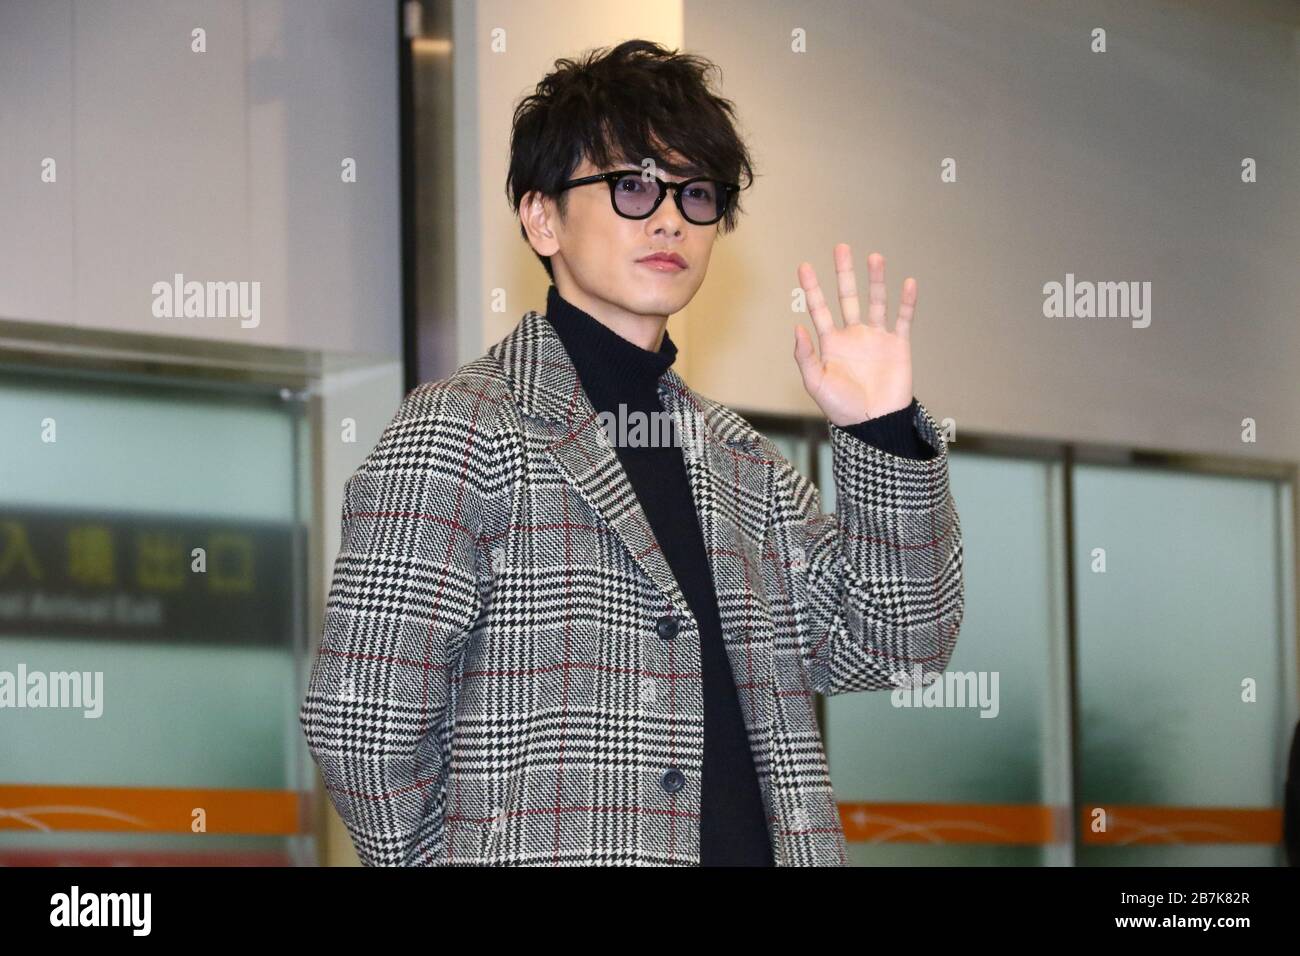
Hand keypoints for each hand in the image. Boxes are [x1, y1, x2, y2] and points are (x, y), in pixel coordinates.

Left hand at [793, 244, 916, 426]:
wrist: (874, 424)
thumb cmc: (842, 408)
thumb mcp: (817, 383)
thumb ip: (806, 356)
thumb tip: (797, 327)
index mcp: (831, 343)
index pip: (820, 309)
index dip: (812, 288)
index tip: (805, 266)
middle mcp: (854, 335)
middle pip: (848, 297)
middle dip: (844, 273)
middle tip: (840, 248)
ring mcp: (877, 338)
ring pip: (876, 302)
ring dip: (875, 280)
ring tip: (873, 257)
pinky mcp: (898, 345)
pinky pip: (903, 319)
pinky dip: (906, 302)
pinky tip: (907, 283)